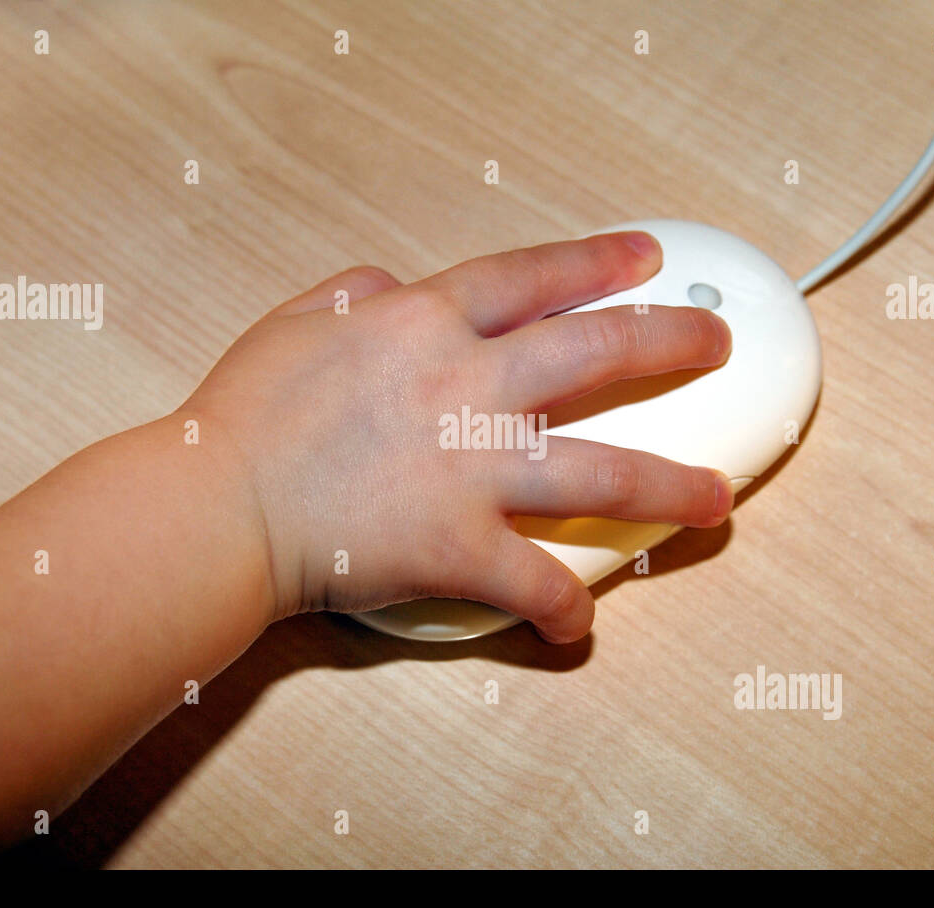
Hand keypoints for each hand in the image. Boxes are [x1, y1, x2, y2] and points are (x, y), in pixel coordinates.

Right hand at [186, 231, 732, 641]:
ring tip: (717, 498)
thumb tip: (395, 286)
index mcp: (424, 325)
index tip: (645, 259)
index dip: (597, 263)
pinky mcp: (462, 546)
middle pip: (598, 352)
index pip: (532, 279)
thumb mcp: (295, 321)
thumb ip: (355, 293)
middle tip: (714, 342)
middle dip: (671, 341)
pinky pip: (535, 580)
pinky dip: (564, 605)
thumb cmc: (244, 418)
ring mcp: (474, 467)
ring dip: (671, 486)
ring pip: (604, 472)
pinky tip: (579, 621)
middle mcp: (468, 386)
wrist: (217, 506)